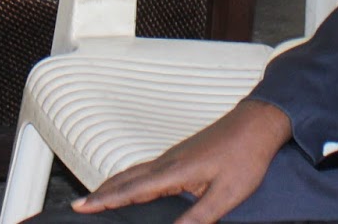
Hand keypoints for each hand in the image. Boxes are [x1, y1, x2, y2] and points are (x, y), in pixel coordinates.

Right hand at [71, 100, 290, 221]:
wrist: (257, 123)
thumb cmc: (246, 155)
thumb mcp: (227, 194)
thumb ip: (199, 217)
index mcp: (175, 171)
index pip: (132, 190)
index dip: (107, 200)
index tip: (83, 206)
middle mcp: (169, 160)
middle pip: (127, 179)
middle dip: (102, 193)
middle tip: (80, 204)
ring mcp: (174, 155)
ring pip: (135, 171)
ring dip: (114, 184)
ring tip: (98, 195)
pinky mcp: (182, 153)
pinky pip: (146, 167)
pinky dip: (130, 177)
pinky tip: (133, 182)